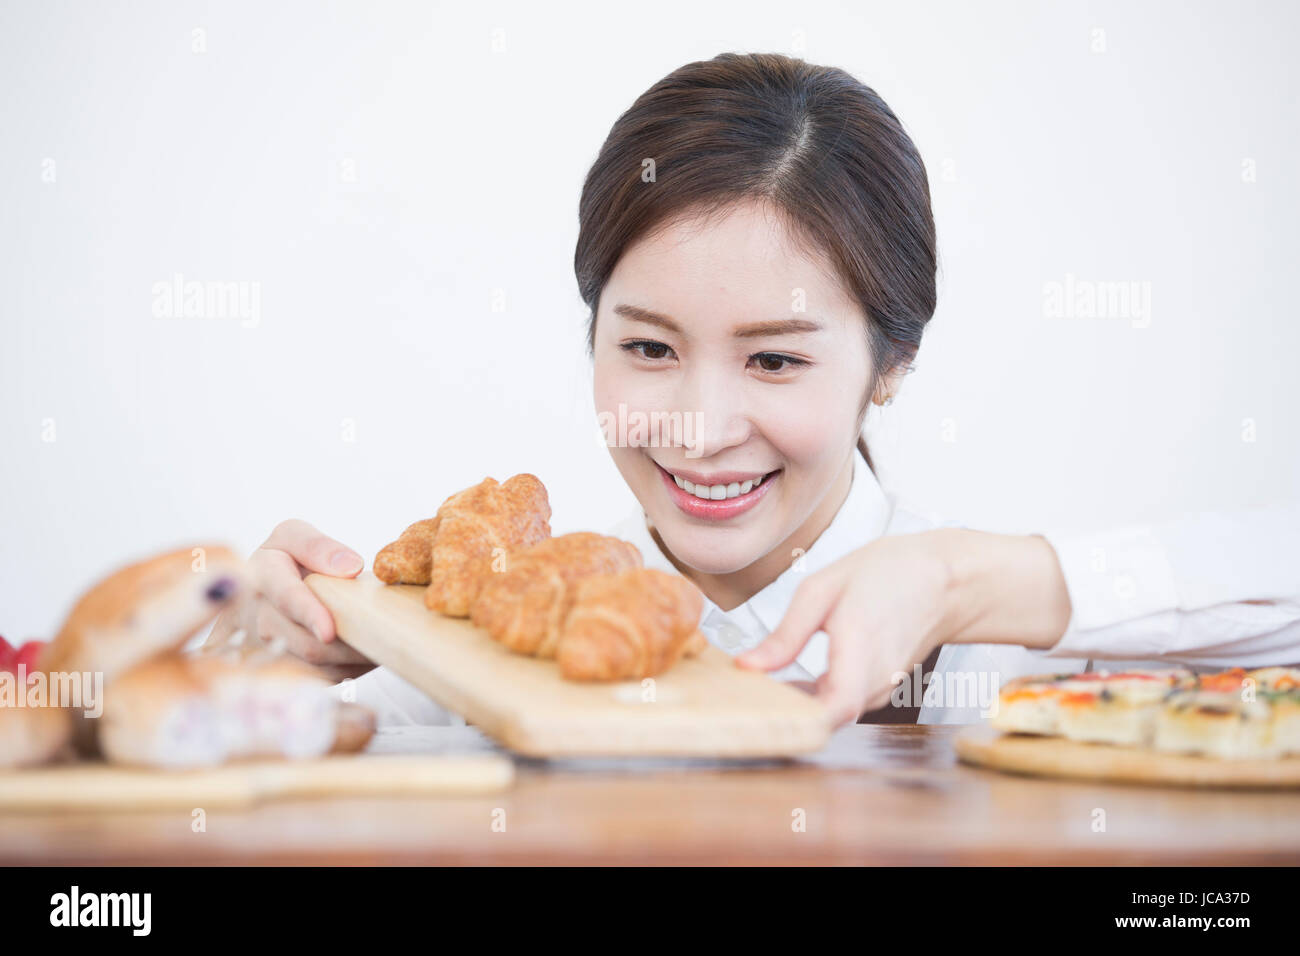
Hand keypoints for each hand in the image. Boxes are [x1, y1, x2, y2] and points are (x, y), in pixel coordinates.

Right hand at [207, 520, 375, 682]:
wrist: (257, 594)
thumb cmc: (284, 561)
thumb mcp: (293, 537)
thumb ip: (317, 546)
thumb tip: (350, 568)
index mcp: (261, 576)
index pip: (286, 598)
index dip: (308, 615)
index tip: (328, 631)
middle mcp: (259, 619)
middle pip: (306, 644)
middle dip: (347, 645)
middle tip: (385, 636)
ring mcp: (268, 652)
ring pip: (317, 668)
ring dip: (352, 659)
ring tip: (382, 642)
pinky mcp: (283, 672)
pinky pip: (321, 680)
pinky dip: (350, 669)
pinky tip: (366, 652)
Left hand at [735, 528, 1072, 727]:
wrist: (944, 580)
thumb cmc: (886, 574)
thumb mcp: (823, 590)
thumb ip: (786, 635)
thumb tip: (747, 667)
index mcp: (858, 649)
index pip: (829, 712)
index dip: (790, 717)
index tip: (753, 707)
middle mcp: (873, 681)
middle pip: (821, 718)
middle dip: (780, 711)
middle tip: (740, 692)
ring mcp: (879, 690)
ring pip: (829, 713)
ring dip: (794, 705)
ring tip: (757, 684)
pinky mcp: (878, 689)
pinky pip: (839, 703)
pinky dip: (812, 697)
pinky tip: (785, 679)